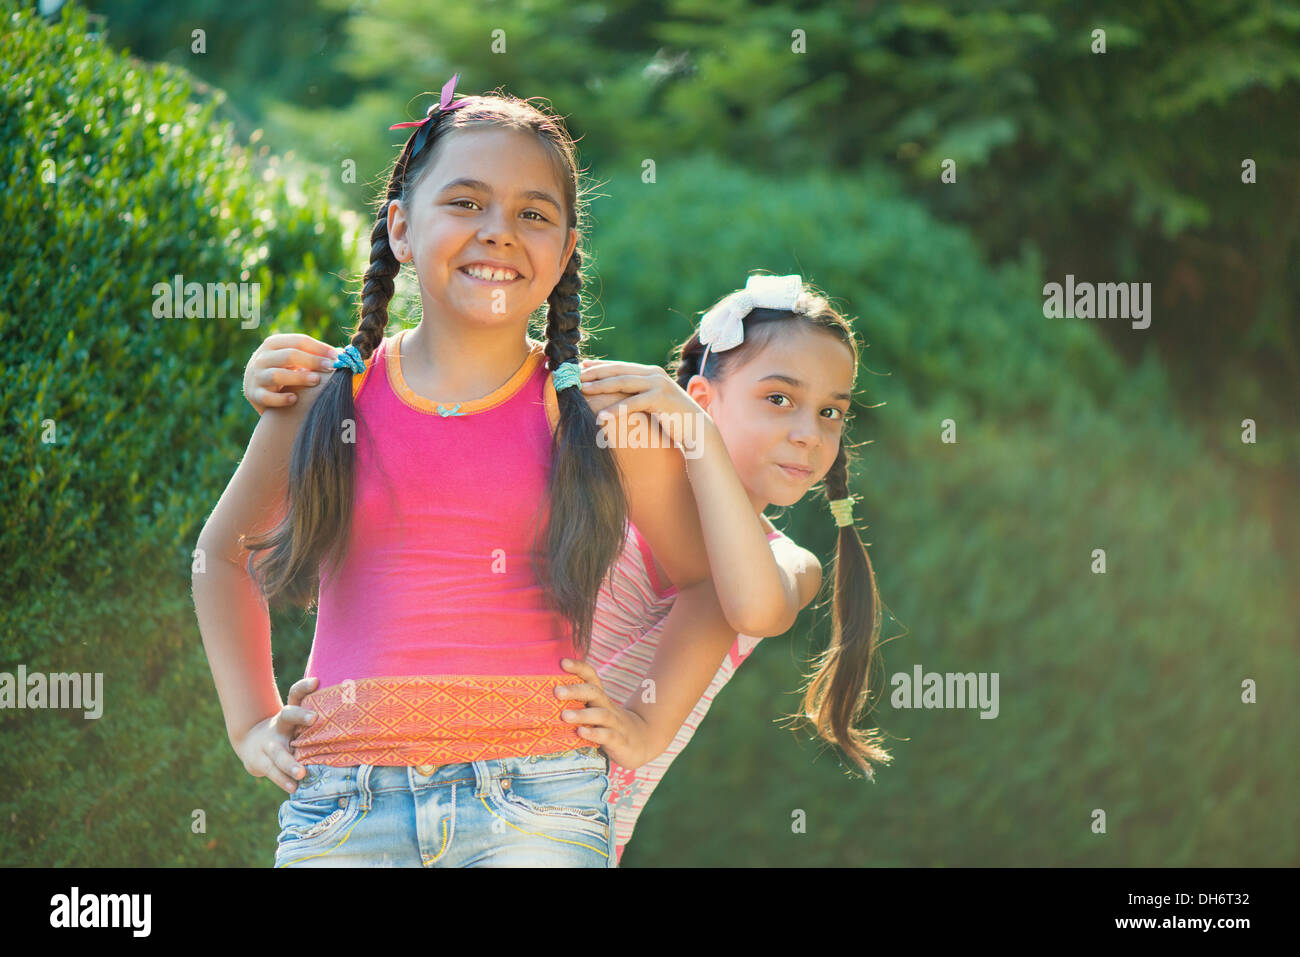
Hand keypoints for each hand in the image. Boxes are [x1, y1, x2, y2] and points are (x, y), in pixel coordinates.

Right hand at [231, 676, 319, 793]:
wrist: (251, 744)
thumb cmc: (288, 733)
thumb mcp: (298, 725)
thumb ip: (320, 723)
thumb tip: (355, 717)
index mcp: (290, 714)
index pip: (295, 694)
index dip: (304, 687)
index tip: (317, 682)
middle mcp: (279, 725)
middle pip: (287, 715)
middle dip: (300, 715)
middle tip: (314, 718)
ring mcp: (268, 745)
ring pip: (277, 752)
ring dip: (289, 763)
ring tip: (302, 773)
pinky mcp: (261, 762)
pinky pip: (273, 772)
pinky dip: (283, 781)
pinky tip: (294, 787)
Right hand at [243, 334, 338, 414]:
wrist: (258, 391)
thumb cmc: (285, 372)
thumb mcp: (294, 360)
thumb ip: (313, 355)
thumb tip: (343, 355)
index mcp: (273, 344)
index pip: (298, 341)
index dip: (319, 347)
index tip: (337, 356)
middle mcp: (261, 358)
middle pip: (288, 356)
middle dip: (312, 361)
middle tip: (330, 367)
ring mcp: (255, 376)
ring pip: (276, 375)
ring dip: (298, 378)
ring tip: (316, 380)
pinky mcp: (253, 394)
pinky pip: (267, 397)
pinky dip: (281, 399)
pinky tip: (295, 399)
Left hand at [556, 658, 652, 770]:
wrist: (641, 741)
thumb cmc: (607, 725)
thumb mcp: (594, 711)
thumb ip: (576, 704)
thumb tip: (543, 697)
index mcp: (600, 698)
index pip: (591, 677)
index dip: (579, 668)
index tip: (563, 662)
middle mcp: (607, 707)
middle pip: (594, 692)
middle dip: (575, 690)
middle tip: (556, 692)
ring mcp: (615, 723)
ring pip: (600, 714)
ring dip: (582, 714)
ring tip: (564, 715)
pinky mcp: (619, 740)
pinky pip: (608, 735)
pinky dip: (594, 733)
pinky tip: (581, 733)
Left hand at [578, 359, 707, 450]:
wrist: (695, 428)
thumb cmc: (669, 417)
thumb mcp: (650, 401)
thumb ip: (636, 394)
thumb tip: (612, 394)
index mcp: (649, 372)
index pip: (619, 366)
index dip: (598, 366)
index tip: (579, 367)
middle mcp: (654, 374)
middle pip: (618, 370)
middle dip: (595, 373)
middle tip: (574, 376)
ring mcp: (658, 385)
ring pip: (624, 383)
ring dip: (601, 386)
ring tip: (582, 390)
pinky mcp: (661, 399)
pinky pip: (634, 403)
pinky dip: (616, 409)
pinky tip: (601, 417)